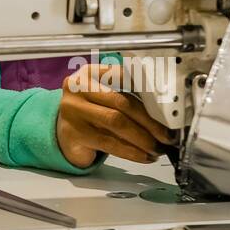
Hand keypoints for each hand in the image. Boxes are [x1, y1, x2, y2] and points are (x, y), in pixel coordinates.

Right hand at [55, 63, 175, 168]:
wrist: (63, 134)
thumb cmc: (90, 113)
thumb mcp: (102, 97)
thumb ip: (124, 95)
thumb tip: (161, 111)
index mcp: (88, 73)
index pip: (121, 75)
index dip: (145, 88)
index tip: (166, 102)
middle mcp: (77, 88)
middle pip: (121, 102)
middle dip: (149, 121)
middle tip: (166, 135)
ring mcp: (73, 111)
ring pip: (116, 123)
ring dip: (142, 138)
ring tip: (157, 148)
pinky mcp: (74, 134)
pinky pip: (109, 143)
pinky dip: (131, 151)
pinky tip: (144, 156)